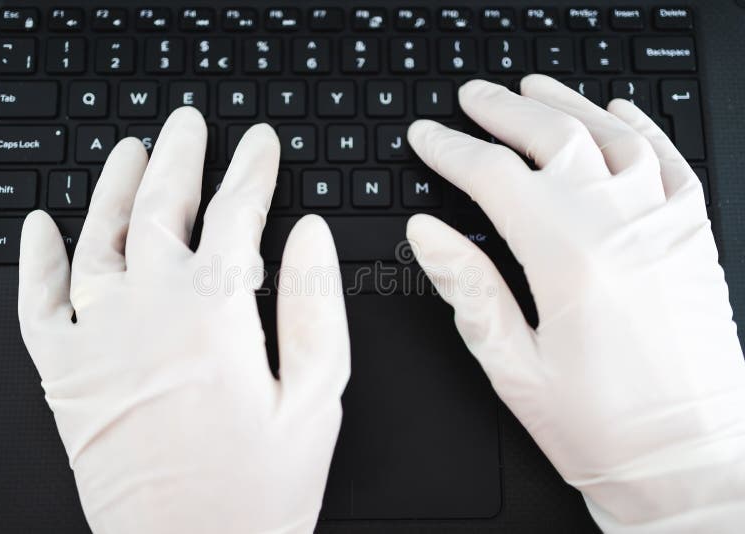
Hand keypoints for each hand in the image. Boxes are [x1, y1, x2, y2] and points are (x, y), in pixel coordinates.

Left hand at [18, 107, 349, 532]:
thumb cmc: (256, 493)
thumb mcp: (317, 398)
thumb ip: (315, 306)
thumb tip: (308, 236)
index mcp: (213, 317)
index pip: (236, 214)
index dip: (252, 171)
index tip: (261, 145)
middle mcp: (146, 315)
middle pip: (161, 208)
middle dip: (181, 156)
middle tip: (190, 124)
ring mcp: (96, 343)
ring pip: (97, 237)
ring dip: (114, 186)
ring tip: (131, 150)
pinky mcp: (63, 379)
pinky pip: (38, 304)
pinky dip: (37, 259)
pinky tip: (44, 227)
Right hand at [406, 75, 744, 531]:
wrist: (694, 462)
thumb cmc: (605, 429)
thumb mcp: (514, 368)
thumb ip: (469, 289)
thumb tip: (428, 233)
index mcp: (570, 260)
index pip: (497, 177)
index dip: (453, 150)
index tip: (428, 136)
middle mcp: (623, 228)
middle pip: (554, 139)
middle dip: (504, 111)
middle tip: (472, 97)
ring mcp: (665, 227)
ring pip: (613, 137)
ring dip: (568, 104)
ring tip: (534, 87)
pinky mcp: (693, 239)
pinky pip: (672, 162)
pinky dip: (643, 129)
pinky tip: (619, 113)